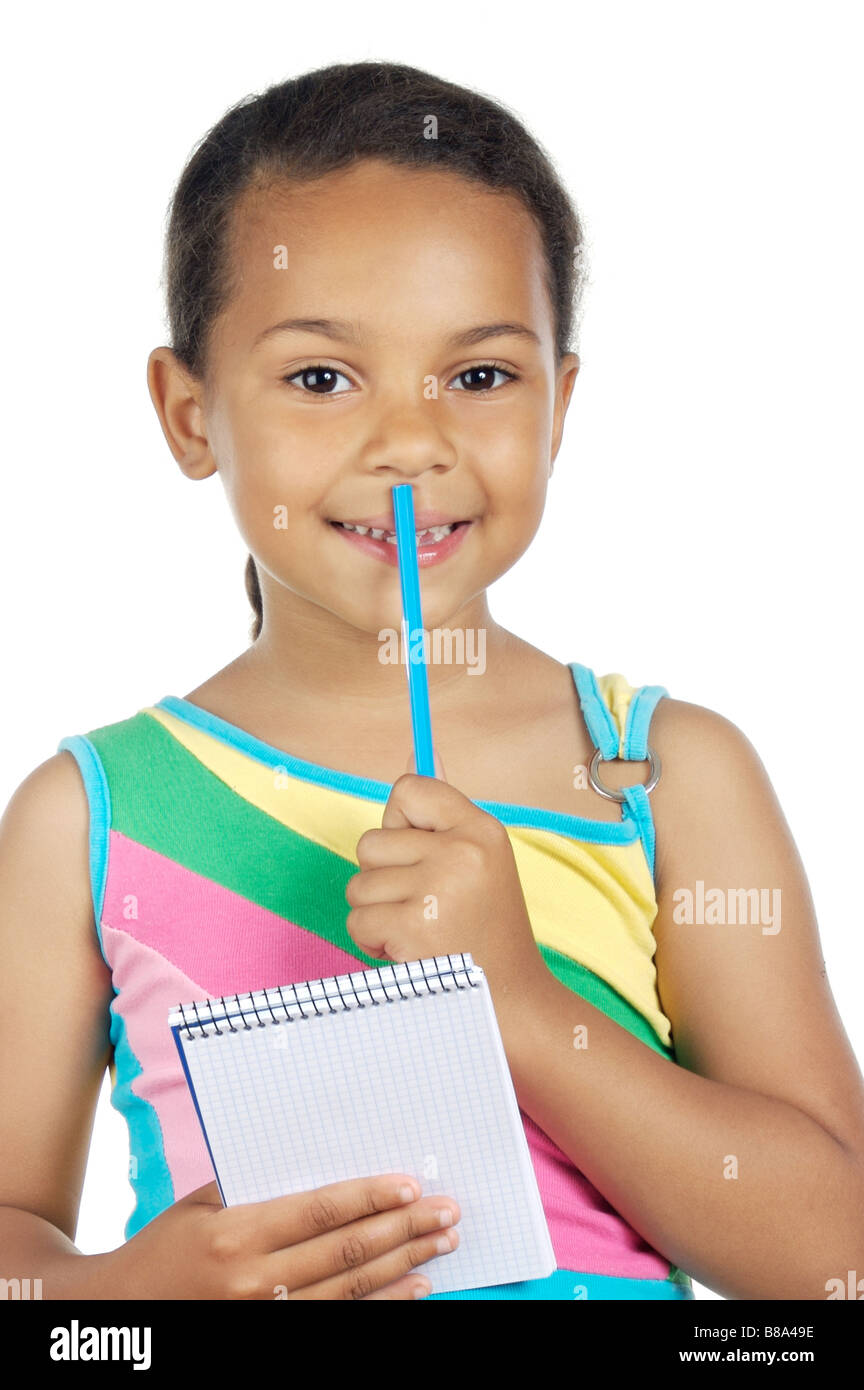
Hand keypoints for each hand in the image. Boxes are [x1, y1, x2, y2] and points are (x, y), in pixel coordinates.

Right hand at [101, 1174, 460, 1299]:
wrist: (123, 1310)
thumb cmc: (164, 1246)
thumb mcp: (200, 1202)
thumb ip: (255, 1182)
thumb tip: (320, 1158)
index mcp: (237, 1234)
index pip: (319, 1211)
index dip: (369, 1197)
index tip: (410, 1184)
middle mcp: (255, 1281)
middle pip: (347, 1252)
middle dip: (404, 1229)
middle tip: (446, 1212)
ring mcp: (266, 1317)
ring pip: (352, 1291)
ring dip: (405, 1265)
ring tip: (442, 1244)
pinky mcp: (273, 1338)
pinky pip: (340, 1320)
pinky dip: (382, 1305)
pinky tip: (414, 1289)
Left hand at [344, 748, 545, 996]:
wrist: (511, 1003)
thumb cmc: (486, 929)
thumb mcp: (480, 861)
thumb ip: (442, 815)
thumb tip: (416, 752)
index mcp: (481, 829)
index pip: (408, 789)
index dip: (400, 823)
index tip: (418, 855)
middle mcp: (462, 852)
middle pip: (371, 842)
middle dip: (383, 879)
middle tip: (423, 907)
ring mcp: (437, 890)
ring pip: (358, 883)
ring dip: (376, 914)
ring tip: (419, 932)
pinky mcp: (413, 929)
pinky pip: (358, 919)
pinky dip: (372, 942)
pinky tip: (409, 953)